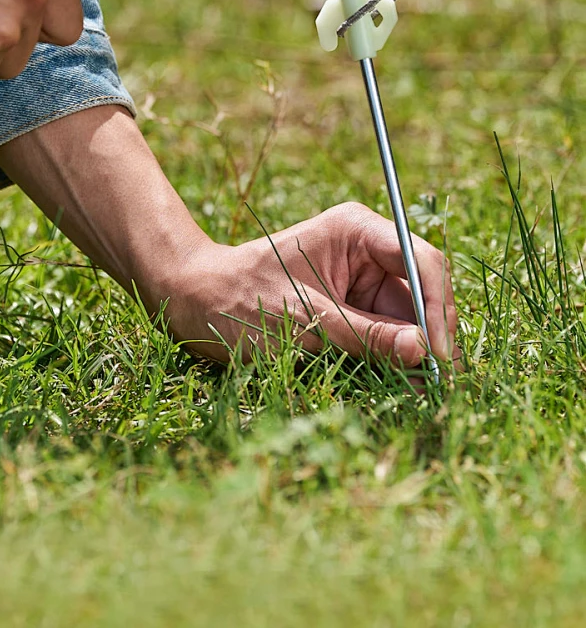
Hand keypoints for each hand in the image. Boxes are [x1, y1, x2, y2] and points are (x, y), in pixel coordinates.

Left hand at [0, 109, 457, 373]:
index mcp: (356, 231)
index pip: (422, 260)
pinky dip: (392, 363)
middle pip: (422, 293)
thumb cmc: (237, 300)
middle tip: (436, 390)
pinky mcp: (352, 311)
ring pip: (409, 321)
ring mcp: (361, 282)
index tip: (438, 358)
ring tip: (418, 397)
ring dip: (413, 357)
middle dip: (431, 338)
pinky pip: (386, 338)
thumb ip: (365, 336)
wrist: (190, 303)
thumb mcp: (302, 321)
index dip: (438, 309)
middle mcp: (366, 251)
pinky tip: (396, 389)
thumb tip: (424, 352)